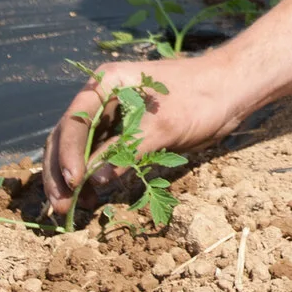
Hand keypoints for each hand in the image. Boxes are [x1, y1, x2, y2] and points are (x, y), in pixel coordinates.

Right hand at [42, 57, 240, 216]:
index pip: (74, 121)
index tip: (73, 182)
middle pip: (67, 136)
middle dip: (61, 171)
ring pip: (81, 149)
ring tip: (73, 208)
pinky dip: (94, 176)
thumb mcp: (163, 126)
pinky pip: (101, 156)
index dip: (68, 153)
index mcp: (106, 84)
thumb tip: (95, 181)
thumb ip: (127, 151)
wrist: (230, 92)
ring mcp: (113, 117)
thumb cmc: (198, 98)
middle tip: (61, 206)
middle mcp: (103, 98)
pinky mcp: (126, 134)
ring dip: (74, 178)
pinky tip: (92, 198)